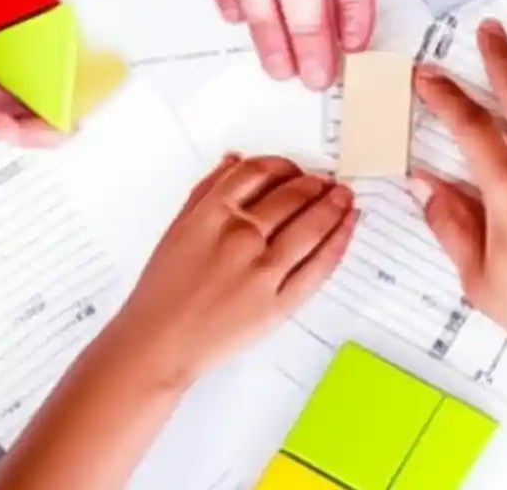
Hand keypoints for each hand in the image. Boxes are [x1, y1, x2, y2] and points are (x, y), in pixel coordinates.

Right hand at [111, 154, 356, 382]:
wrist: (158, 345)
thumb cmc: (162, 292)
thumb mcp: (177, 230)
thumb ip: (207, 192)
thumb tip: (235, 161)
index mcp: (211, 215)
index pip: (258, 173)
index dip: (284, 165)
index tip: (294, 169)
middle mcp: (239, 237)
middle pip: (292, 195)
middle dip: (315, 184)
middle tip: (326, 182)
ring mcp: (262, 270)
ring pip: (312, 224)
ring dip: (335, 205)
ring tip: (344, 198)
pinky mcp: (280, 302)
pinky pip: (319, 265)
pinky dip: (339, 241)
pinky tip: (347, 227)